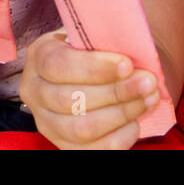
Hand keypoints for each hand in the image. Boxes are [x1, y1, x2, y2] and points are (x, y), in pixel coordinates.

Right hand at [18, 28, 159, 148]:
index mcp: (39, 56)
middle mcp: (35, 91)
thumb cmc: (97, 50)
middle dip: (115, 92)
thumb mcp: (94, 34)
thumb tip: (132, 47)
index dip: (94, 67)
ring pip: (81, 128)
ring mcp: (47, 122)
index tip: (127, 64)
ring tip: (148, 99)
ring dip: (121, 114)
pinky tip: (136, 121)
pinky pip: (94, 150)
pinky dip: (120, 137)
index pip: (58, 65)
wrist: (94, 73)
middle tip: (148, 82)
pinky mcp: (65, 146)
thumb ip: (105, 38)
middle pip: (69, 100)